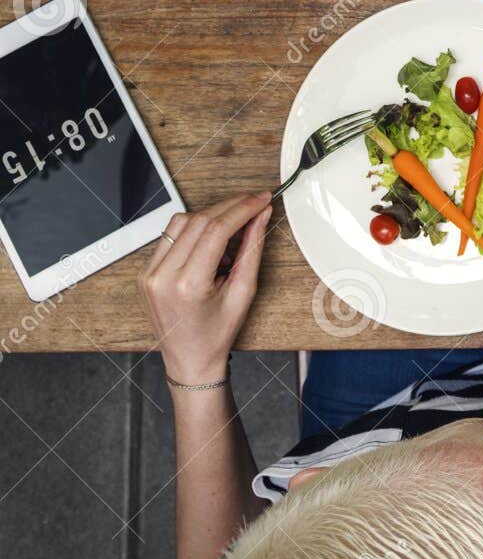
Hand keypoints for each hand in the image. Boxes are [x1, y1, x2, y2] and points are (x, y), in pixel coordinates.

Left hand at [141, 192, 270, 381]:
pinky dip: (194, 230)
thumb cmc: (216, 334)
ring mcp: (149, 273)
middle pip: (199, 220)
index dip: (243, 208)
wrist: (189, 360)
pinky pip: (170, 235)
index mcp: (187, 285)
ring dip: (211, 216)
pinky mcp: (146, 271)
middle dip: (231, 206)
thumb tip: (259, 216)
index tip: (261, 199)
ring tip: (233, 229)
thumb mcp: (244, 292)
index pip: (217, 229)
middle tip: (254, 204)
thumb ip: (252, 249)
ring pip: (182, 221)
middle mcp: (162, 276)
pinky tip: (211, 242)